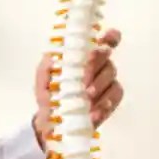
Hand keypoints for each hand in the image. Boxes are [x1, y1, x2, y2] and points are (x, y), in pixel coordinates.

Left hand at [34, 28, 124, 147]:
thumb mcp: (43, 79)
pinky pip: (115, 96)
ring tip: (87, 96)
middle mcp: (99, 64)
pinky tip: (94, 112)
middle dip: (96, 65)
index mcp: (85, 54)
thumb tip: (51, 58)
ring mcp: (108, 81)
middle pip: (106, 57)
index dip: (110, 37)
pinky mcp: (112, 98)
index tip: (105, 40)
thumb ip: (46, 67)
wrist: (53, 121)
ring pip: (111, 76)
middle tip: (84, 77)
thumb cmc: (50, 93)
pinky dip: (106, 103)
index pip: (104, 40)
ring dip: (100, 85)